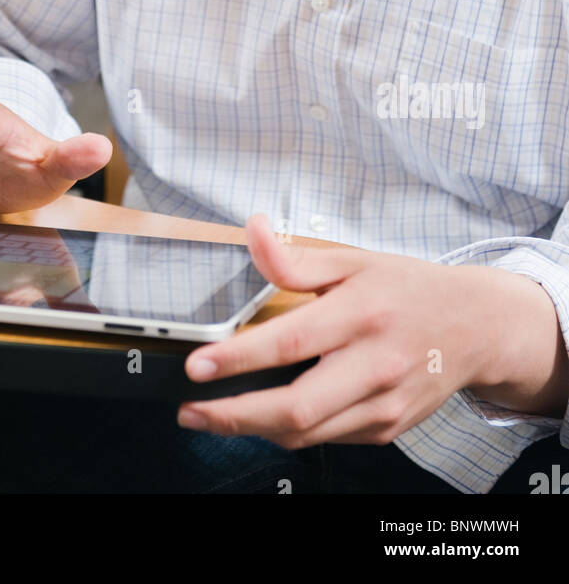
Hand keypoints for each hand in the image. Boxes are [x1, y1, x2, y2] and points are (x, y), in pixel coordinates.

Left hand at [178, 213, 514, 445]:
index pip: (290, 342)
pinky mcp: (387, 428)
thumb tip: (253, 230)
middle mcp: (373, 365)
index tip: (197, 365)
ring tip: (213, 416)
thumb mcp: (354, 260)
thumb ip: (296, 259)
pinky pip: (328, 438)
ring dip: (253, 430)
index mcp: (360, 314)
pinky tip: (264, 417)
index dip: (238, 357)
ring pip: (308, 433)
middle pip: (297, 408)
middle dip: (235, 416)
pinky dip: (290, 431)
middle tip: (191, 411)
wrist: (476, 328)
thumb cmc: (408, 289)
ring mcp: (382, 404)